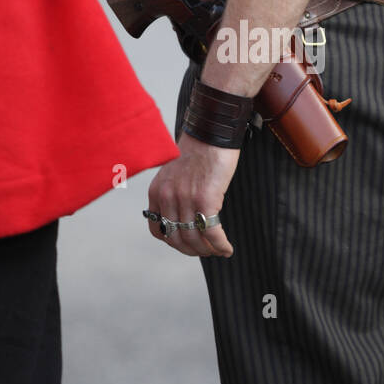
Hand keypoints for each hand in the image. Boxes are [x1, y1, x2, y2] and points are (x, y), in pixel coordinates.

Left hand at [145, 132, 238, 257]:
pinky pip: (211, 232)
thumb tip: (184, 219)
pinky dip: (220, 245)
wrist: (211, 132)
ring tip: (219, 250)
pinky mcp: (206, 199)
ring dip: (208, 251)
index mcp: (157, 192)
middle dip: (193, 251)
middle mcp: (167, 197)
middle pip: (176, 239)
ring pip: (194, 240)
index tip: (187, 244)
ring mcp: (185, 199)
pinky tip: (227, 248)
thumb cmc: (198, 151)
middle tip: (207, 251)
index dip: (173, 242)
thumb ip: (173, 194)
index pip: (158, 230)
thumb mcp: (174, 174)